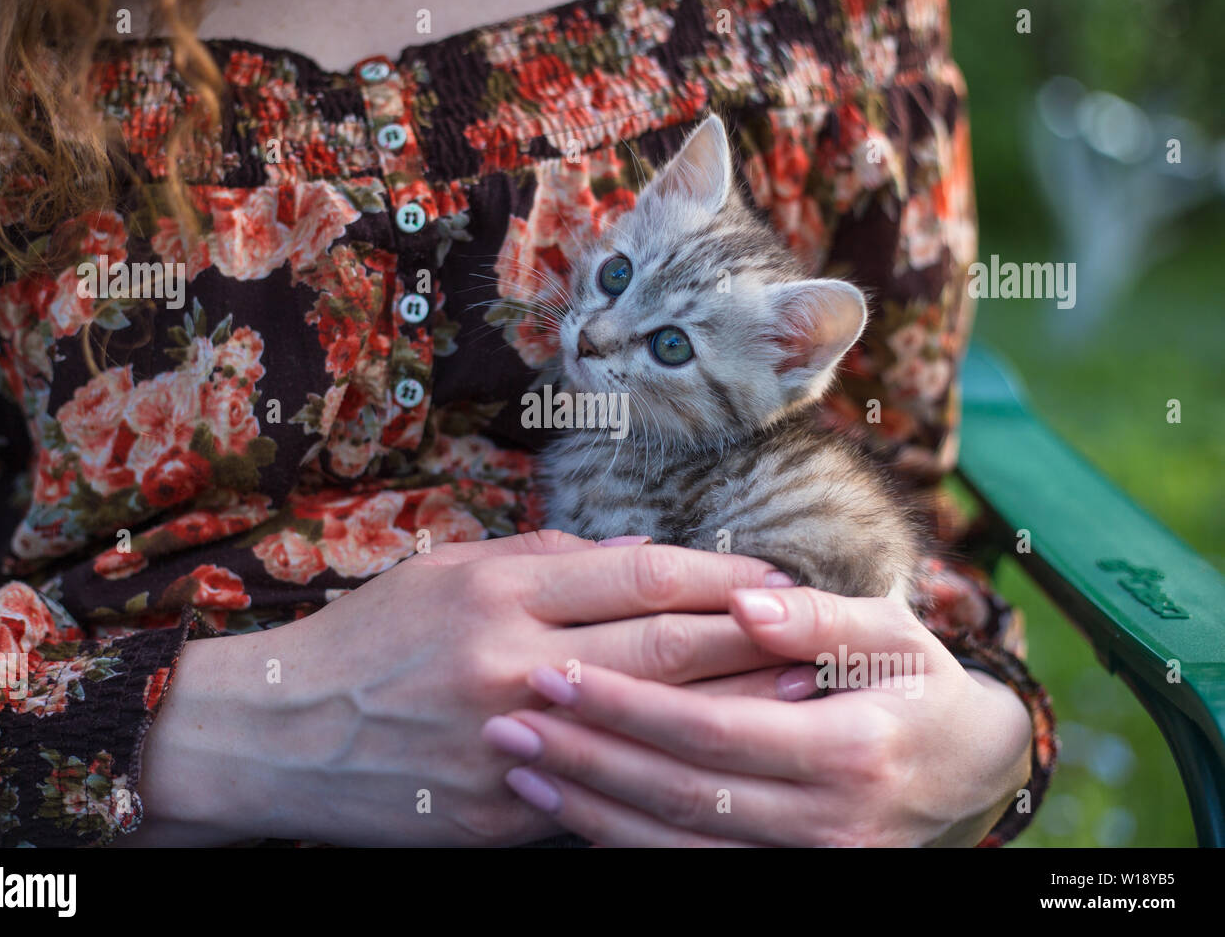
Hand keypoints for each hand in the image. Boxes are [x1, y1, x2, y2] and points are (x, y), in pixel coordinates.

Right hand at [123, 531, 793, 845]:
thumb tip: (641, 558)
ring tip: (805, 696)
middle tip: (826, 633)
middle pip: (669, 647)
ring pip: (656, 725)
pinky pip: (605, 790)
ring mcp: (512, 747)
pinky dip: (668, 772)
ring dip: (740, 708)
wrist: (276, 736)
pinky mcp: (504, 813)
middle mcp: (513, 666)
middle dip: (758, 638)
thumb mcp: (443, 573)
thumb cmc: (365, 640)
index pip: (643, 575)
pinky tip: (718, 764)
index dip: (721, 573)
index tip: (774, 573)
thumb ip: (544, 562)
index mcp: (498, 594)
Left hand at [482, 585, 1033, 845]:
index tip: (555, 670)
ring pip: (675, 846)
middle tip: (510, 718)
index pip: (712, 730)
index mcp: (851, 751)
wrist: (968, 771)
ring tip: (521, 762)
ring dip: (590, 807)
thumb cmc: (920, 685)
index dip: (627, 704)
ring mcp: (808, 862)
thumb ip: (819, 618)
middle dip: (587, 755)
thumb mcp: (893, 636)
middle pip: (680, 793)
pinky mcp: (789, 877)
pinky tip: (572, 808)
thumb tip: (743, 600)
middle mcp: (828, 822)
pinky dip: (623, 843)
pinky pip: (691, 870)